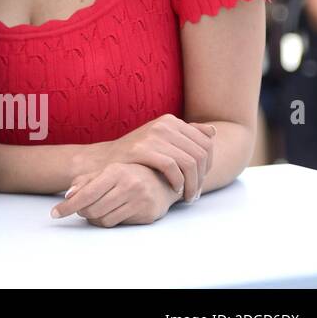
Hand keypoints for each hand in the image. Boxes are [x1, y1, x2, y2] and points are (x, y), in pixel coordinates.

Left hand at [51, 162, 181, 226]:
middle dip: (82, 212)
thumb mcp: (107, 172)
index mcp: (115, 171)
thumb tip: (68, 196)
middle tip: (81, 209)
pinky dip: (109, 221)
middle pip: (92, 210)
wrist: (163, 180)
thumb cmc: (128, 175)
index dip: (68, 206)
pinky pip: (118, 224)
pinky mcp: (146, 214)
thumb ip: (85, 181)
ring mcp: (139, 200)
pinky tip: (112, 212)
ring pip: (104, 219)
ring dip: (94, 218)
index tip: (54, 214)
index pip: (86, 194)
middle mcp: (128, 185)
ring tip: (97, 209)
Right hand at [101, 114, 215, 202]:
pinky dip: (178, 181)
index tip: (200, 181)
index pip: (206, 144)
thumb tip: (212, 131)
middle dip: (201, 178)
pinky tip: (174, 189)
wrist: (104, 161)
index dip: (209, 166)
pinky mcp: (141, 149)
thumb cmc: (136, 155)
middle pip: (200, 155)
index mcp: (171, 120)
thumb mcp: (162, 140)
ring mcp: (152, 135)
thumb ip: (187, 135)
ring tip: (187, 197)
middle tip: (194, 194)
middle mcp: (163, 124)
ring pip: (189, 163)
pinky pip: (172, 167)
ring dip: (192, 184)